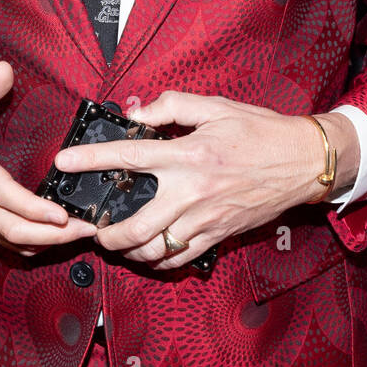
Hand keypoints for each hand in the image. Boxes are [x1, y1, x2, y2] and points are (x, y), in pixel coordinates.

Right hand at [0, 62, 96, 256]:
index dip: (32, 208)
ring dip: (46, 243)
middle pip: (10, 227)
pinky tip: (56, 240)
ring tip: (79, 235)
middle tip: (85, 229)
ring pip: (9, 240)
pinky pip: (5, 243)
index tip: (61, 214)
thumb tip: (5, 69)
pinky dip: (32, 246)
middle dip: (50, 234)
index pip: (3, 194)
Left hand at [52, 91, 358, 269]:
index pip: (128, 157)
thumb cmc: (260, 130)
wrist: (304, 162)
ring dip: (127, 251)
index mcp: (187, 154)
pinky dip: (157, 261)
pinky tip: (148, 251)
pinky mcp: (218, 237)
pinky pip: (179, 260)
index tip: (63, 162)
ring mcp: (204, 220)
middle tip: (90, 227)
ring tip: (114, 241)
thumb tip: (136, 114)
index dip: (90, 160)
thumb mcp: (216, 106)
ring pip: (153, 250)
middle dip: (103, 234)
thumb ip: (171, 106)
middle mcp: (191, 192)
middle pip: (133, 226)